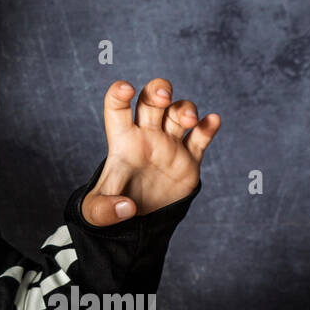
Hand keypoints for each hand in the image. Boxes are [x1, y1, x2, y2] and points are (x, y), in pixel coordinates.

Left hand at [81, 78, 219, 225]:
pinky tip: (213, 120)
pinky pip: (200, 138)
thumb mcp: (96, 213)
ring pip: (179, 112)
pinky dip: (208, 127)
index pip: (117, 106)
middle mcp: (146, 136)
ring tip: (188, 121)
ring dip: (186, 109)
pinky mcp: (188, 160)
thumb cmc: (111, 207)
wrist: (138, 221)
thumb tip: (127, 208)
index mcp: (122, 141)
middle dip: (159, 90)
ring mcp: (169, 145)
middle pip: (152, 99)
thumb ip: (104, 210)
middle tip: (163, 96)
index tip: (126, 89)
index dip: (119, 93)